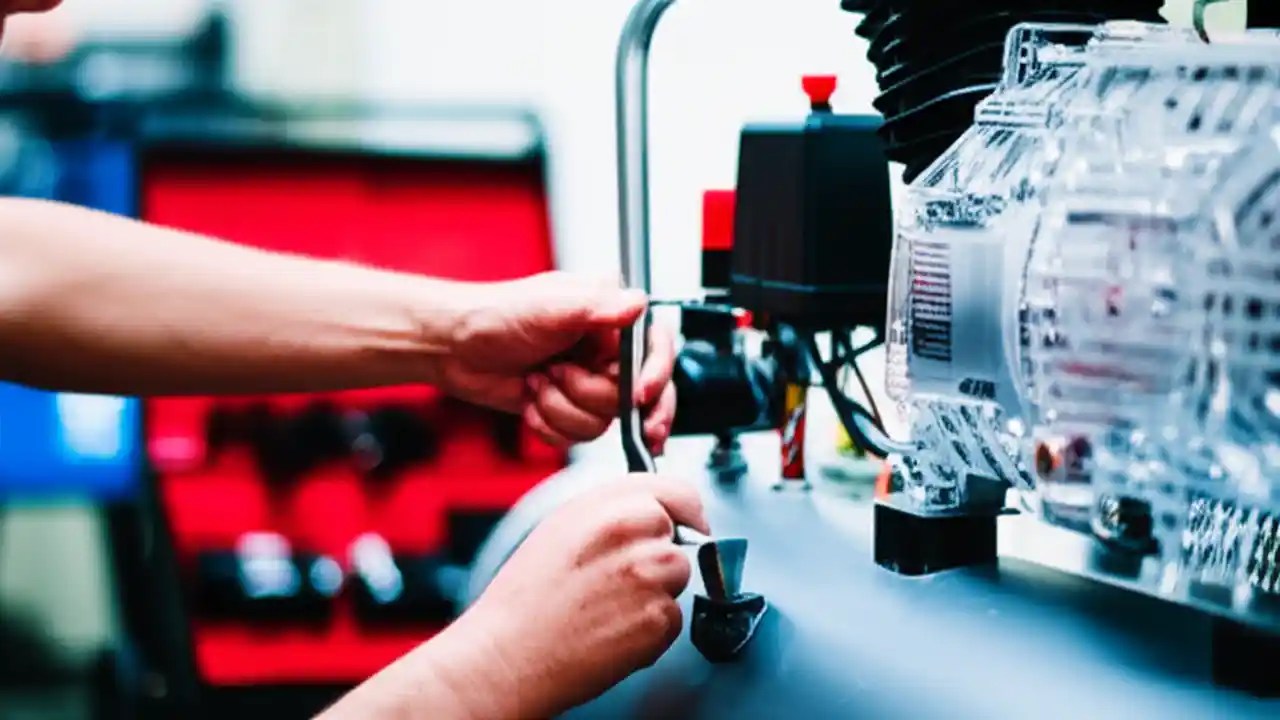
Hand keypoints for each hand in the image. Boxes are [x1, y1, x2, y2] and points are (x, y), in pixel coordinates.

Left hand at [442, 272, 676, 452]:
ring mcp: (589, 382)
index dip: (655, 375)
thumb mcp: (548, 306)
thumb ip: (597, 307)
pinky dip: (550, 423)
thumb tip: (637, 304)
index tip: (637, 394)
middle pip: (636, 395)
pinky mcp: (570, 407)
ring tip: (537, 381)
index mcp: (610, 317)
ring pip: (605, 420)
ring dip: (562, 407)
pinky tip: (531, 400)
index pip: (657, 349)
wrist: (454, 349)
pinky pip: (580, 435)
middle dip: (594, 396)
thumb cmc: (495, 315)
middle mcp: (606, 351)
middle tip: (567, 384)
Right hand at [455, 475, 706, 717]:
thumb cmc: (526, 598)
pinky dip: (651, 629)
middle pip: (681, 539)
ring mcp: (648, 577)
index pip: (677, 492)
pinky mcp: (657, 620)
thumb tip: (653, 511)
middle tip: (621, 580)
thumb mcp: (562, 527)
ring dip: (657, 593)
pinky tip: (613, 631)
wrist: (509, 655)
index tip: (692, 523)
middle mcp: (631, 534)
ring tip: (610, 607)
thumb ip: (611, 511)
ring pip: (679, 578)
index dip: (686, 510)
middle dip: (660, 557)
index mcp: (606, 506)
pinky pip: (673, 619)